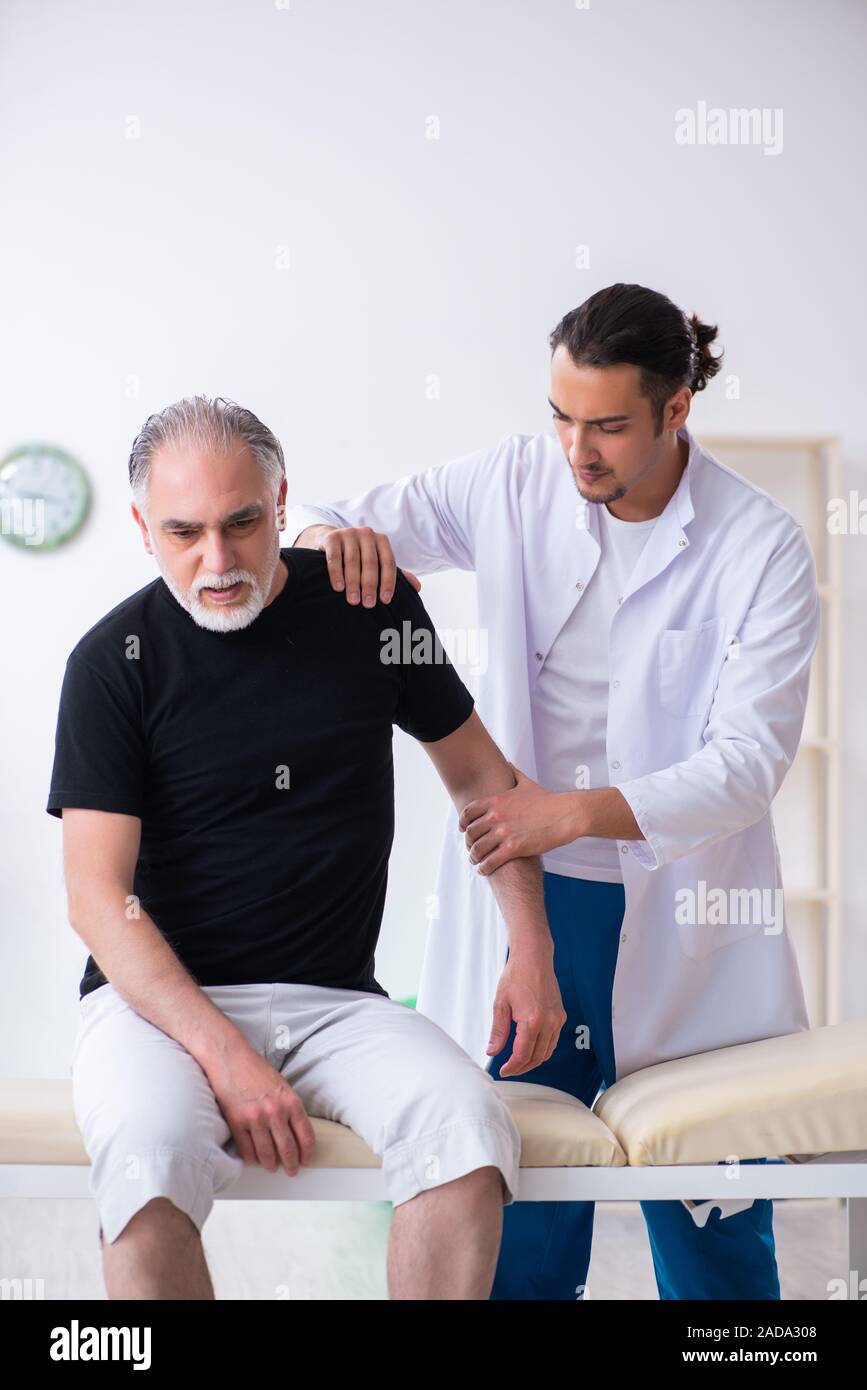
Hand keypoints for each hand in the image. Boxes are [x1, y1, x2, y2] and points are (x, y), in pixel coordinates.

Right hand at [205, 1037, 315, 1175]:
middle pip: (287, 1148)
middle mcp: (275, 1112)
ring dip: (271, 1165)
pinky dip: (252, 1159)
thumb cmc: (256, 1070)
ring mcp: (255, 1118)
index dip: (307, 1153)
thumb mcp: (282, 1086)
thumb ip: (289, 1108)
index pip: (305, 1135)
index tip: (307, 1161)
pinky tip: (255, 1160)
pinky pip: (246, 1150)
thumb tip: (295, 1133)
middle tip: (292, 1171)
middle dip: (292, 1164)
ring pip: (267, 1153)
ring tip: (272, 1168)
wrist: (230, 1058)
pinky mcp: (236, 1122)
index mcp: (291, 1102)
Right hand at [302, 524, 421, 605]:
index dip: (388, 582)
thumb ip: (395, 574)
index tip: (385, 601)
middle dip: (370, 585)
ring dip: (353, 583)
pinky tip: (338, 587)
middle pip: (370, 563)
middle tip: (368, 604)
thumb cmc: (360, 556)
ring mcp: (348, 533)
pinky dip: (336, 573)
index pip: (388, 563)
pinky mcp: (332, 537)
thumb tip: (417, 588)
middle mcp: (367, 534)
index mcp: (382, 540)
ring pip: (352, 561)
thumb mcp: (378, 562)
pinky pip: (335, 557)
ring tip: (353, 601)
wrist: (330, 540)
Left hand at [459, 765, 576, 873]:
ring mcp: (504, 832)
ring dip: (474, 857)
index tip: (463, 830)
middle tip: (471, 848)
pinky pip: (490, 861)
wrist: (565, 814)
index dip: (463, 823)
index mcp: (496, 801)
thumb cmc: (547, 800)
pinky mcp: (513, 848)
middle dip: (468, 842)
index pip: (468, 813)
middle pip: (471, 832)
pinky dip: (484, 868)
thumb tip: (507, 763)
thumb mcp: (526, 783)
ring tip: (476, 861)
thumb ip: (514, 773)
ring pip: (477, 849)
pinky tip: (485, 870)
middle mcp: (496, 816)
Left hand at [487, 951, 566, 1075]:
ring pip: (547, 1051)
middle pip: (537, 1057)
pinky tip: (532, 1048)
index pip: (522, 1055)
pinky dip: (543, 1049)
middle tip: (509, 1069)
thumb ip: (498, 1031)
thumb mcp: (500, 1003)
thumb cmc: (516, 975)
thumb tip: (493, 1051)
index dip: (512, 1067)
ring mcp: (557, 1019)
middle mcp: (548, 1022)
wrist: (533, 958)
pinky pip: (553, 1040)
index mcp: (531, 1021)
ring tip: (519, 1062)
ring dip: (534, 1060)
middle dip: (522, 1067)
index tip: (503, 1070)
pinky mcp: (560, 1015)